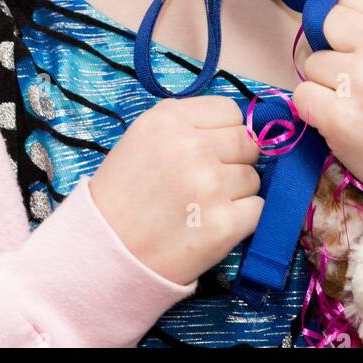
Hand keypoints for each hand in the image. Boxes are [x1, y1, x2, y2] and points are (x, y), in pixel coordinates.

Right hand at [89, 95, 262, 286]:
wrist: (105, 252)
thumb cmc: (124, 194)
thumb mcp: (143, 137)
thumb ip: (187, 124)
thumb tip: (239, 125)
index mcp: (169, 119)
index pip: (230, 111)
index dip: (225, 131)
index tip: (212, 147)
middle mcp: (192, 147)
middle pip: (247, 141)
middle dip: (235, 159)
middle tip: (209, 179)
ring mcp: (210, 186)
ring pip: (253, 177)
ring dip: (236, 192)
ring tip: (202, 205)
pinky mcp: (224, 224)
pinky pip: (258, 209)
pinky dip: (242, 218)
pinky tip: (213, 223)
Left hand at [292, 0, 362, 266]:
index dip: (347, 20)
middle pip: (325, 22)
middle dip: (333, 47)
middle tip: (359, 76)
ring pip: (311, 61)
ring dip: (326, 82)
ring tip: (360, 102)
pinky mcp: (343, 120)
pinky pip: (302, 95)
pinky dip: (315, 110)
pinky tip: (345, 121)